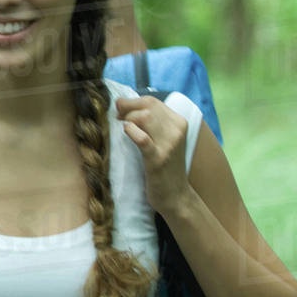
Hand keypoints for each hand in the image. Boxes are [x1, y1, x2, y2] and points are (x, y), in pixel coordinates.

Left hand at [115, 95, 191, 216]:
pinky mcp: (158, 159)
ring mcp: (168, 145)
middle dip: (126, 108)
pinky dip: (131, 131)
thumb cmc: (164, 164)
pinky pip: (143, 139)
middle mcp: (177, 130)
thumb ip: (153, 121)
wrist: (176, 195)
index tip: (120, 110)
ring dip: (127, 119)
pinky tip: (126, 132)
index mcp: (179, 122)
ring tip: (123, 127)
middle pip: (147, 106)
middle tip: (118, 118)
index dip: (131, 102)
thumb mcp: (164, 138)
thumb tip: (126, 105)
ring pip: (145, 117)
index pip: (151, 100)